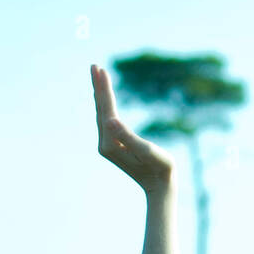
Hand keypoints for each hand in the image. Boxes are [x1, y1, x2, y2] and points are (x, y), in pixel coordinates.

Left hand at [91, 63, 175, 194]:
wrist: (160, 188)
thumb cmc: (159, 169)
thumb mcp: (147, 151)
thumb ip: (128, 136)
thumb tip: (110, 120)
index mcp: (111, 143)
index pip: (106, 110)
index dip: (104, 89)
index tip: (101, 70)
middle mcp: (105, 144)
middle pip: (100, 109)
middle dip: (98, 87)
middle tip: (94, 66)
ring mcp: (107, 146)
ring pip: (101, 114)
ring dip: (100, 95)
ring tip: (98, 76)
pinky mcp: (113, 146)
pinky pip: (105, 121)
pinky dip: (104, 106)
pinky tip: (104, 99)